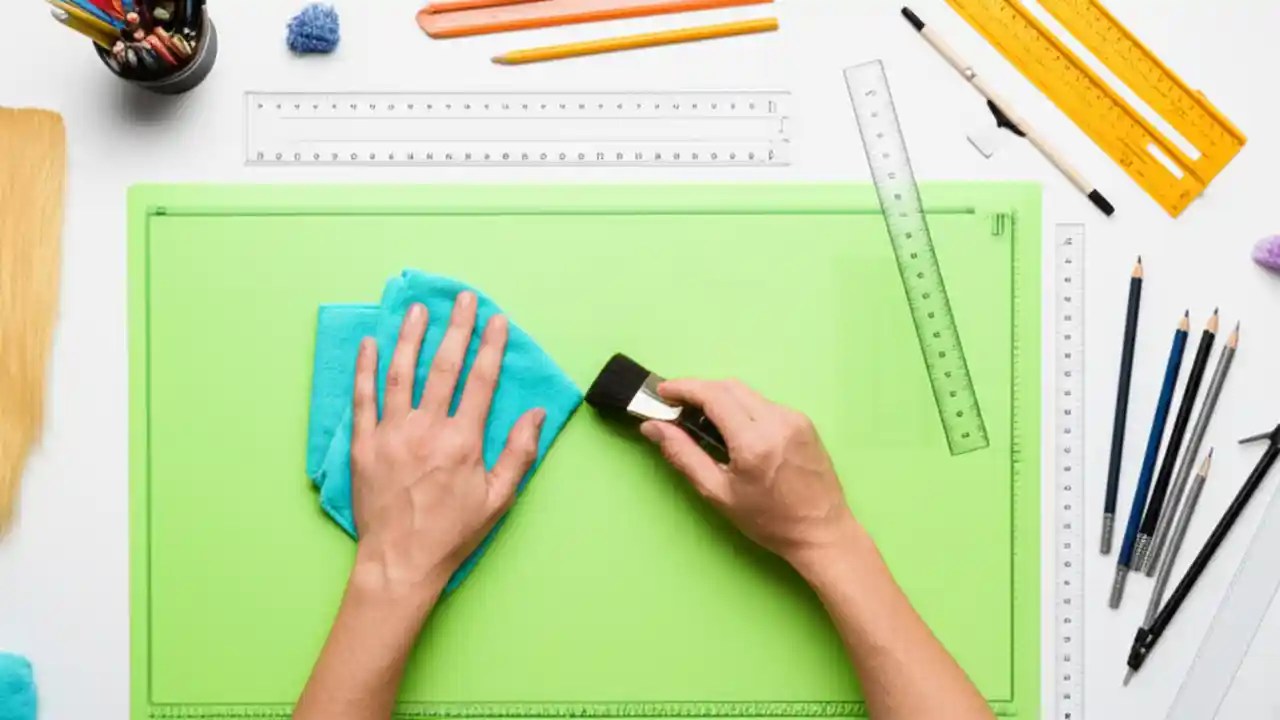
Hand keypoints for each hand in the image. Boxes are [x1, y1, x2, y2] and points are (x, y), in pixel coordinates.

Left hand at [348, 293, 545, 605]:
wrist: (400, 562)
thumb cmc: (453, 533)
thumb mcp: (499, 498)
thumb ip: (518, 453)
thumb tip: (536, 414)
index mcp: (462, 440)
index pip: (481, 381)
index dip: (491, 347)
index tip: (497, 320)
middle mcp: (426, 429)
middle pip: (443, 366)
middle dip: (456, 328)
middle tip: (462, 298)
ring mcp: (391, 434)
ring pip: (401, 373)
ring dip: (411, 337)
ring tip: (419, 309)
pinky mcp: (363, 445)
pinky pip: (363, 398)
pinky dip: (365, 368)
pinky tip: (370, 343)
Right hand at [639, 380, 855, 573]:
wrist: (821, 531)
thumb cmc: (768, 520)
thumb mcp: (718, 493)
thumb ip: (683, 455)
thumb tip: (653, 427)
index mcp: (754, 441)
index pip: (713, 395)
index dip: (684, 387)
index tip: (662, 391)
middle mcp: (777, 420)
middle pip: (729, 386)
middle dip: (699, 390)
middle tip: (676, 406)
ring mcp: (794, 418)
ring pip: (747, 393)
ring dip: (721, 398)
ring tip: (702, 420)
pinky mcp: (804, 421)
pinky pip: (764, 404)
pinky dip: (742, 409)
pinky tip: (734, 430)